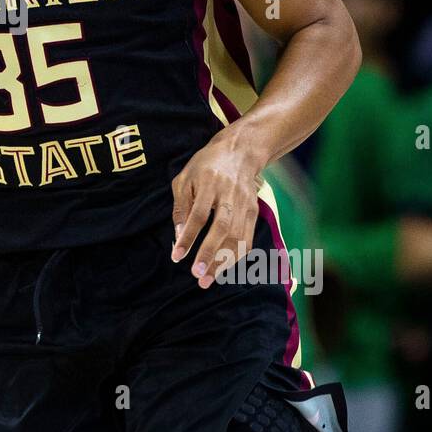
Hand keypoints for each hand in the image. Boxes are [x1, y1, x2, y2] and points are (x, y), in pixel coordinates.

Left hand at [171, 132, 266, 288]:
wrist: (240, 152)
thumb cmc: (205, 167)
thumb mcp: (185, 179)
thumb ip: (181, 208)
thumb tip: (178, 238)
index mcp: (210, 183)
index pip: (198, 215)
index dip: (188, 237)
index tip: (177, 256)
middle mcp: (230, 194)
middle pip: (222, 228)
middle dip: (210, 253)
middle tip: (197, 275)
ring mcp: (246, 204)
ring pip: (238, 236)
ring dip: (224, 261)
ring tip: (208, 279)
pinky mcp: (254, 211)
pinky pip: (248, 238)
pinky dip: (236, 256)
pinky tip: (224, 268)